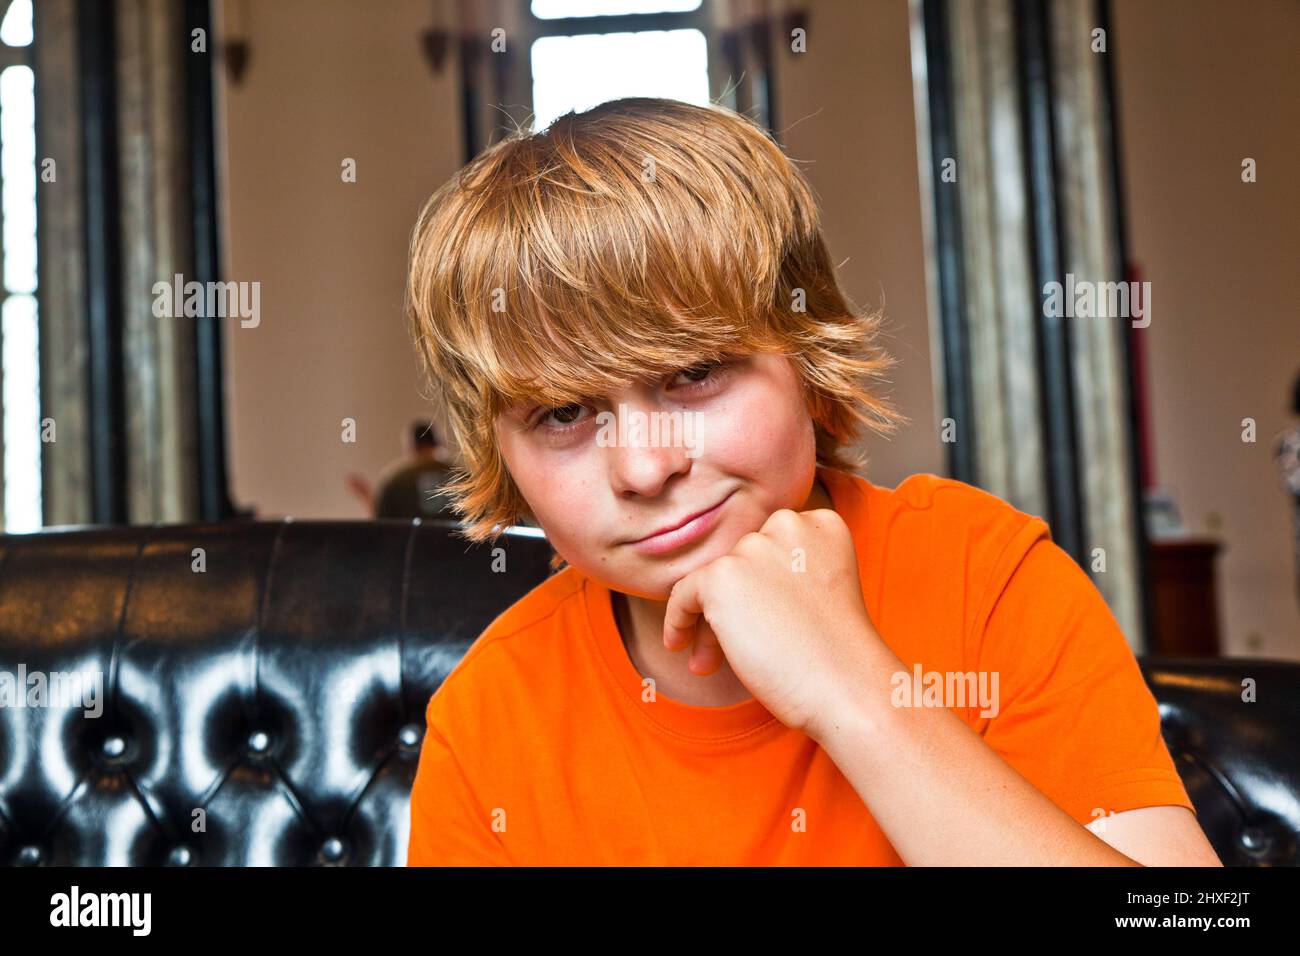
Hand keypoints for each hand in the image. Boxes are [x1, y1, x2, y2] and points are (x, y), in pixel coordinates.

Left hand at [662, 506, 887, 737]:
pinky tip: (678, 644)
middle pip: (742, 563)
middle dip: (734, 606)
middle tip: (731, 649)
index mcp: (822, 524)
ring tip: (707, 662)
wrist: (846, 686)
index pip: (771, 548)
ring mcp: (755, 547)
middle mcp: (789, 524)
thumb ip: (782, 573)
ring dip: (709, 623)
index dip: (760, 586)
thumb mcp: (818, 593)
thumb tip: (724, 581)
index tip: (762, 622)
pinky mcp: (723, 576)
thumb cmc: (838, 656)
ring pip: (713, 581)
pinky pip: (683, 594)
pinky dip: (677, 620)